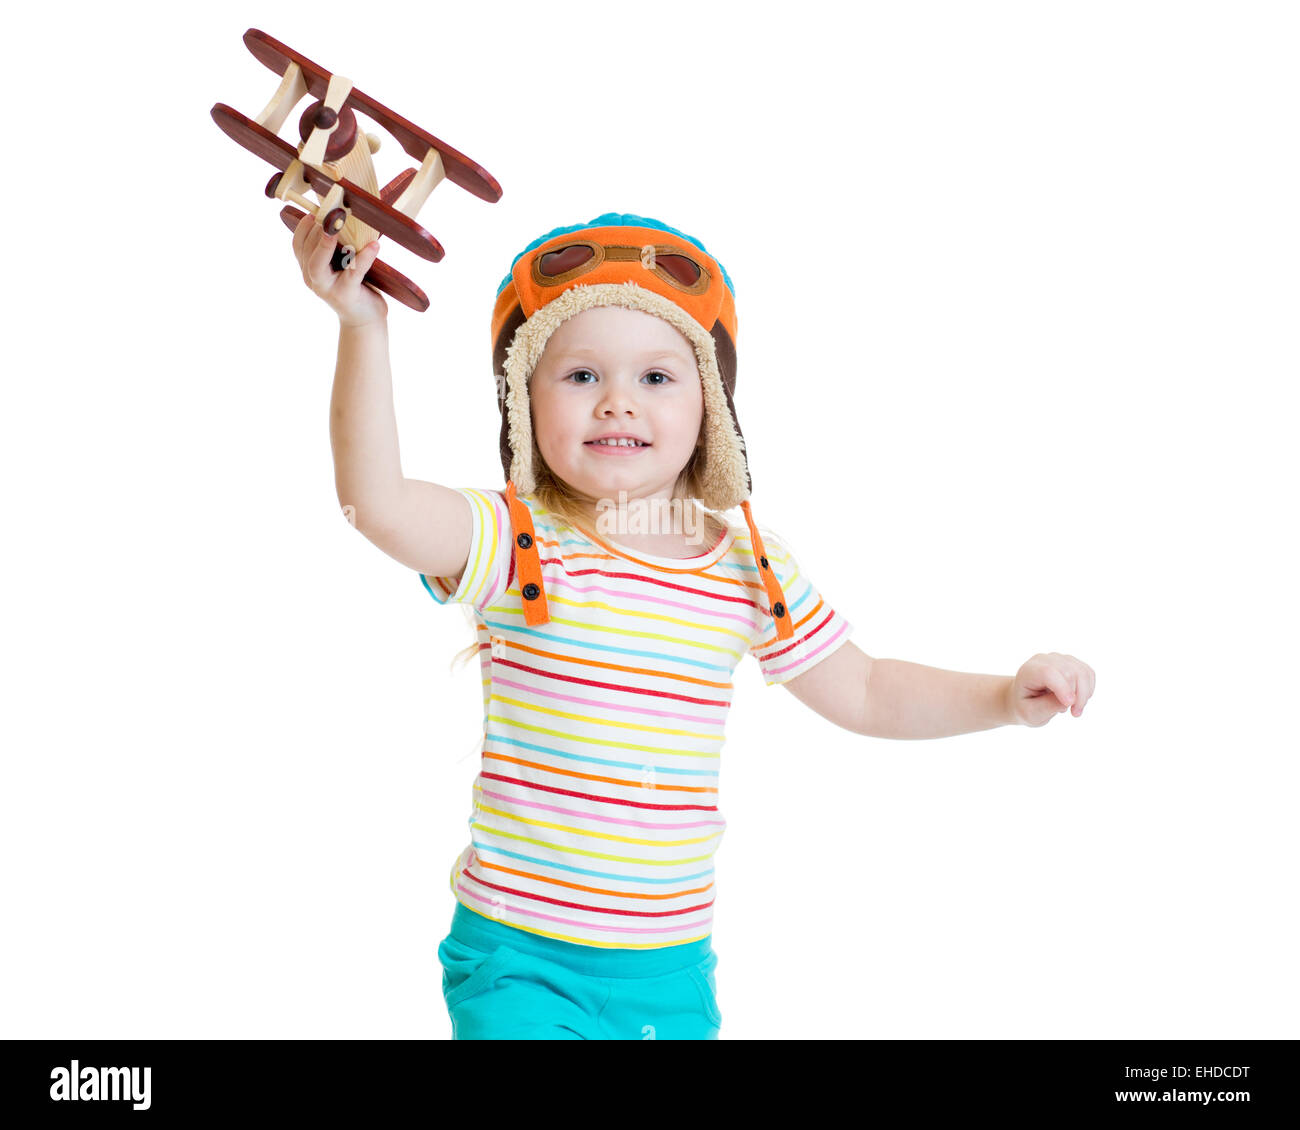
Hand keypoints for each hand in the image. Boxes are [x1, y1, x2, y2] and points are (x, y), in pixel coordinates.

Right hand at [291, 211, 386, 326]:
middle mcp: (313, 279)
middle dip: (314, 231)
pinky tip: (375, 246)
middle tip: (327, 212)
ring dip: (325, 243)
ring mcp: (327, 289)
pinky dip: (363, 258)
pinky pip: (353, 273)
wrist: (365, 320)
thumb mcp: (342, 264)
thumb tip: (346, 214)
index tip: (315, 210)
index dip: (303, 226)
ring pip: (317, 264)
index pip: (298, 245)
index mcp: (310, 268)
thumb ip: (338, 246)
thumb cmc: (355, 286)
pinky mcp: (346, 295)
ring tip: (337, 225)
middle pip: (305, 252)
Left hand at [1007, 652, 1094, 726]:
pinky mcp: (1071, 662)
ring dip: (1084, 694)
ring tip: (1076, 709)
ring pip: (1082, 672)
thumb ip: (1048, 706)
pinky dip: (1088, 689)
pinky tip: (1079, 699)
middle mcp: (1044, 660)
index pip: (1048, 672)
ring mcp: (1059, 659)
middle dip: (1077, 696)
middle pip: (1069, 672)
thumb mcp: (1031, 713)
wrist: (1025, 698)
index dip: (1062, 687)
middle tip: (1074, 714)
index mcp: (1028, 671)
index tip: (1069, 705)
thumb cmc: (1026, 706)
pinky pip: (1088, 673)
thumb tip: (1070, 700)